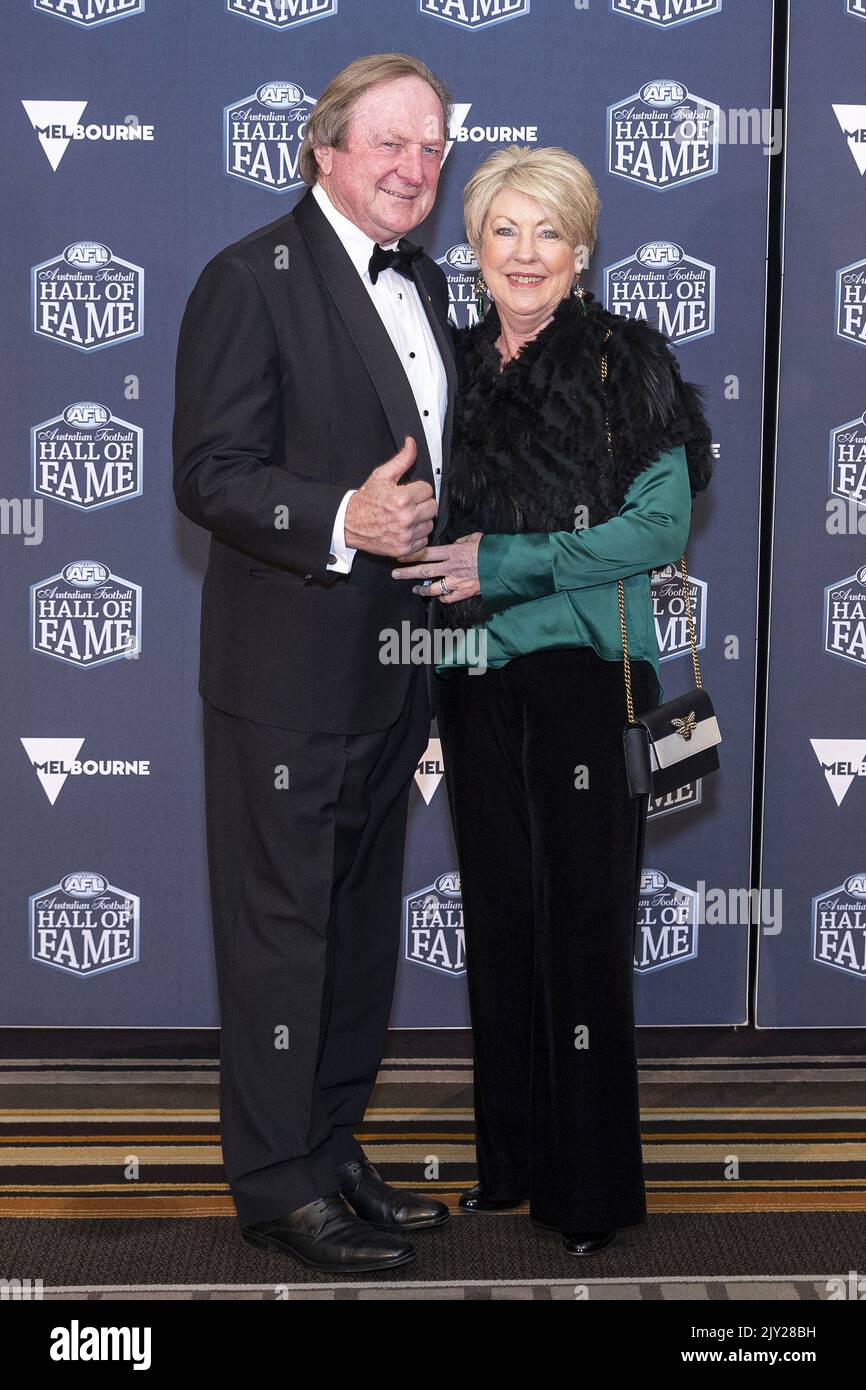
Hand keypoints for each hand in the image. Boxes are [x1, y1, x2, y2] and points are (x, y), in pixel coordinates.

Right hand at [344, 436, 436, 557]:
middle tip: (407, 504)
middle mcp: (406, 518)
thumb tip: (411, 442)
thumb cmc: (366, 500)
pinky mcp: (404, 549)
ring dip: (420, 520)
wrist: (349, 524)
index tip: (407, 492)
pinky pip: (423, 540)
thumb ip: (401, 459)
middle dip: (421, 504)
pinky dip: (416, 536)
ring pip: (429, 524)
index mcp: (402, 498)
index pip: (428, 489)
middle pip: (432, 507)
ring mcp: (406, 535)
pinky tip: (403, 529)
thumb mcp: (382, 476)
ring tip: (405, 517)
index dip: (417, 489)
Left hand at [391, 533, 483, 603]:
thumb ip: (461, 541)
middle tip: (395, 574)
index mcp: (452, 552)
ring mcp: (456, 582)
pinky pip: (448, 598)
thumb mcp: (475, 538)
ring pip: (433, 588)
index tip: (400, 556)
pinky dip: (443, 598)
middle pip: (423, 571)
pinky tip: (439, 597)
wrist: (505, 566)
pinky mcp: (464, 592)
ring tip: (414, 589)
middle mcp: (451, 568)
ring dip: (422, 590)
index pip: (426, 553)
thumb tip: (455, 544)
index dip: (411, 555)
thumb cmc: (490, 550)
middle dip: (407, 573)